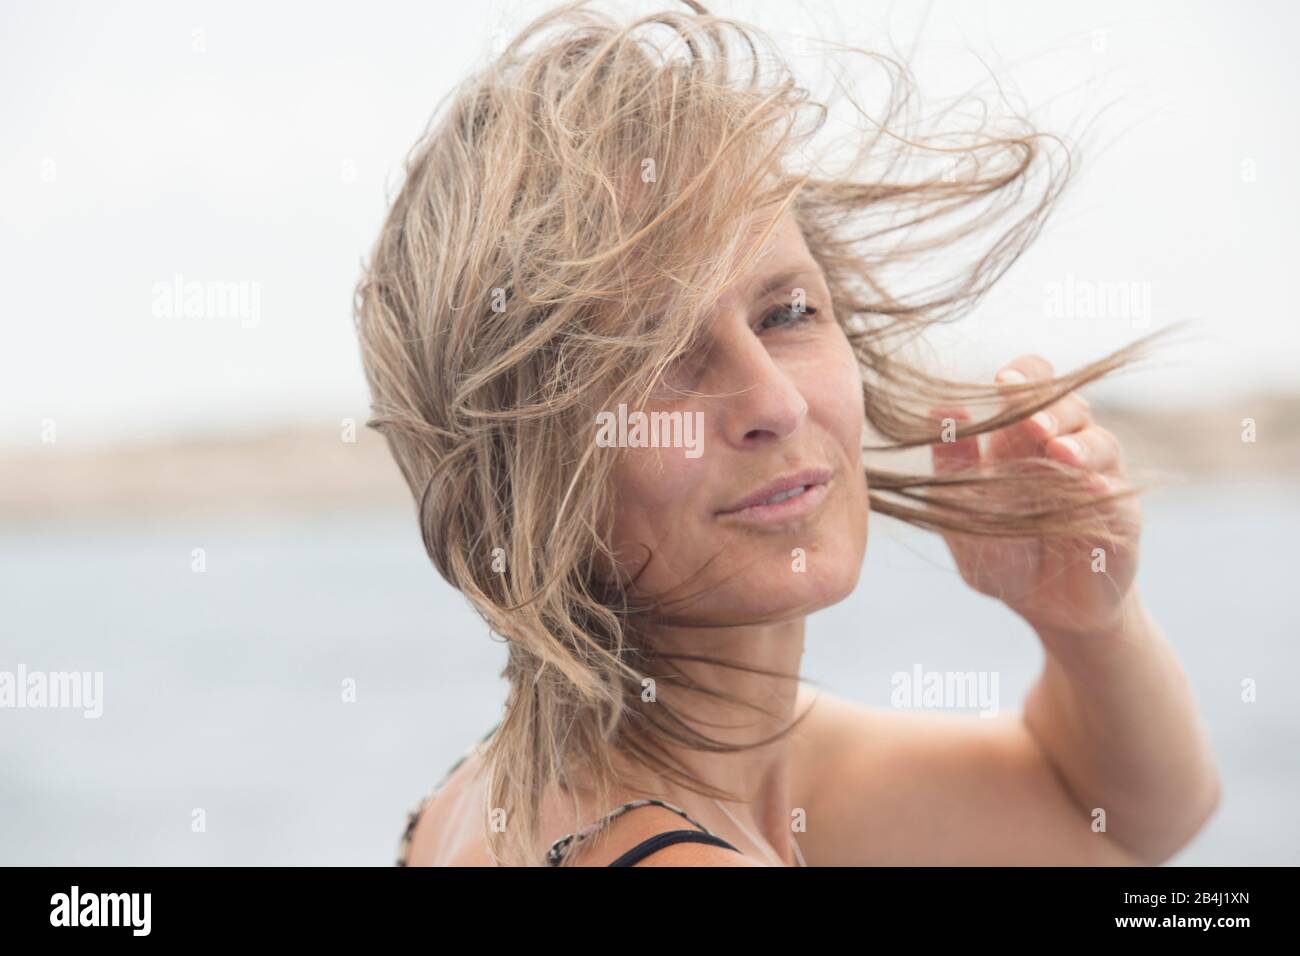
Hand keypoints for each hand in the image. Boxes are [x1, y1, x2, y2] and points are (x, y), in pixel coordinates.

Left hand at [930, 355, 1142, 638]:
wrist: (1047, 609)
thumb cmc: (1001, 553)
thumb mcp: (965, 514)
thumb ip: (954, 467)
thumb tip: (938, 411)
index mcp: (1022, 438)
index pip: (1032, 383)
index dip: (1024, 374)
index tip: (1002, 380)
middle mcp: (1065, 447)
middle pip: (1069, 406)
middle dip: (1050, 410)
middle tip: (1030, 424)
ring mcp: (1099, 479)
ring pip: (1101, 442)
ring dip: (1080, 445)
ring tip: (1059, 453)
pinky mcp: (1121, 516)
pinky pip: (1118, 494)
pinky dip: (1103, 489)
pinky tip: (1089, 490)